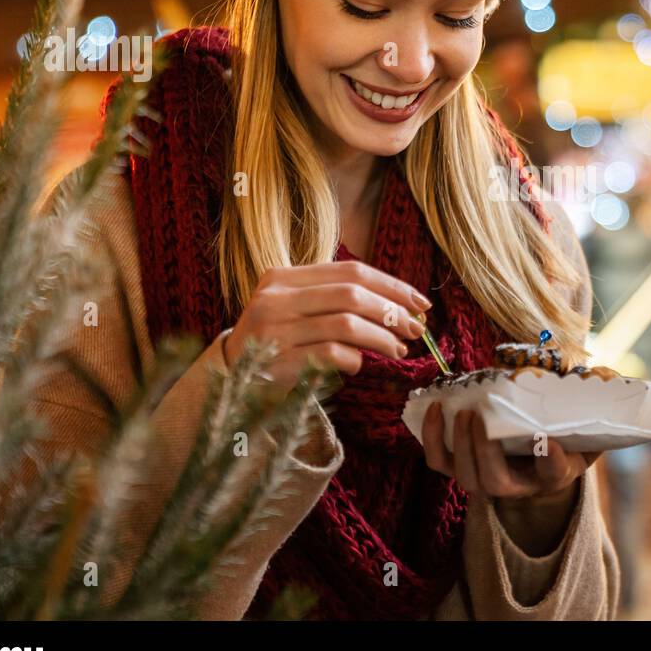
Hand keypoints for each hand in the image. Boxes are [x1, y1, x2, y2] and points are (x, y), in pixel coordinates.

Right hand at [223, 260, 429, 385]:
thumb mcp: (297, 308)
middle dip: (392, 312)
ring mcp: (274, 331)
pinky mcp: (278, 363)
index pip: (349, 271)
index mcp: (282, 277)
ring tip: (398, 349)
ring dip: (381, 338)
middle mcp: (274, 299)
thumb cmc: (277, 340)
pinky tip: (358, 365)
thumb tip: (401, 304)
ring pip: (346, 325)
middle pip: (351, 295)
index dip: (391, 285)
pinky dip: (354, 360)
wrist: (230, 379)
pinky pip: (332, 355)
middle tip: (415, 329)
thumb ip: (335, 298)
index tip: (420, 302)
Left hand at [421, 402, 598, 500]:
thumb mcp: (583, 420)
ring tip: (461, 413)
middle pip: (496, 482)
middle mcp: (520, 485)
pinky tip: (434, 408)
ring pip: (465, 477)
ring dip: (458, 445)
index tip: (551, 442)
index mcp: (556, 473)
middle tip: (480, 419)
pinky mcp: (462, 468)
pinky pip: (440, 462)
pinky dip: (432, 439)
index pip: (554, 472)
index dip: (551, 461)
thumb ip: (591, 400)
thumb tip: (601, 372)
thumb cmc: (564, 431)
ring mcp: (487, 479)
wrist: (540, 455)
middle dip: (483, 452)